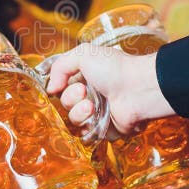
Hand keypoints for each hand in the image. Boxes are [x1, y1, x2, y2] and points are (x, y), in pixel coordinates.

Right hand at [45, 43, 175, 133]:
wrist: (138, 89)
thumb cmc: (114, 69)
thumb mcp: (83, 54)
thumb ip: (59, 66)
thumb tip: (50, 88)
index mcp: (84, 77)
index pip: (60, 87)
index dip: (58, 86)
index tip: (61, 83)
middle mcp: (89, 95)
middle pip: (64, 104)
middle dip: (70, 98)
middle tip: (84, 90)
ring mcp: (97, 114)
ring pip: (72, 120)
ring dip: (78, 112)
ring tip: (92, 105)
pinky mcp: (104, 130)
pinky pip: (85, 135)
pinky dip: (88, 126)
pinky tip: (97, 116)